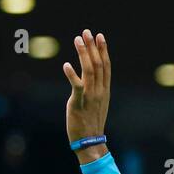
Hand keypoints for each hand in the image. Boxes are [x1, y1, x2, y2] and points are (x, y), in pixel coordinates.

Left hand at [64, 29, 111, 147]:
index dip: (103, 50)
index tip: (100, 36)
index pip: (106, 66)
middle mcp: (100, 90)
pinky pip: (77, 86)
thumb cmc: (91, 122)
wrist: (90, 141)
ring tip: (77, 40)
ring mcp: (90, 96)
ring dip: (83, 54)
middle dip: (92, 46)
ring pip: (89, 70)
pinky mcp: (78, 102)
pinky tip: (66, 64)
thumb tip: (91, 78)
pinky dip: (72, 74)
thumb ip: (95, 89)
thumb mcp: (97, 103)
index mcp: (105, 90)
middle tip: (87, 32)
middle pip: (98, 64)